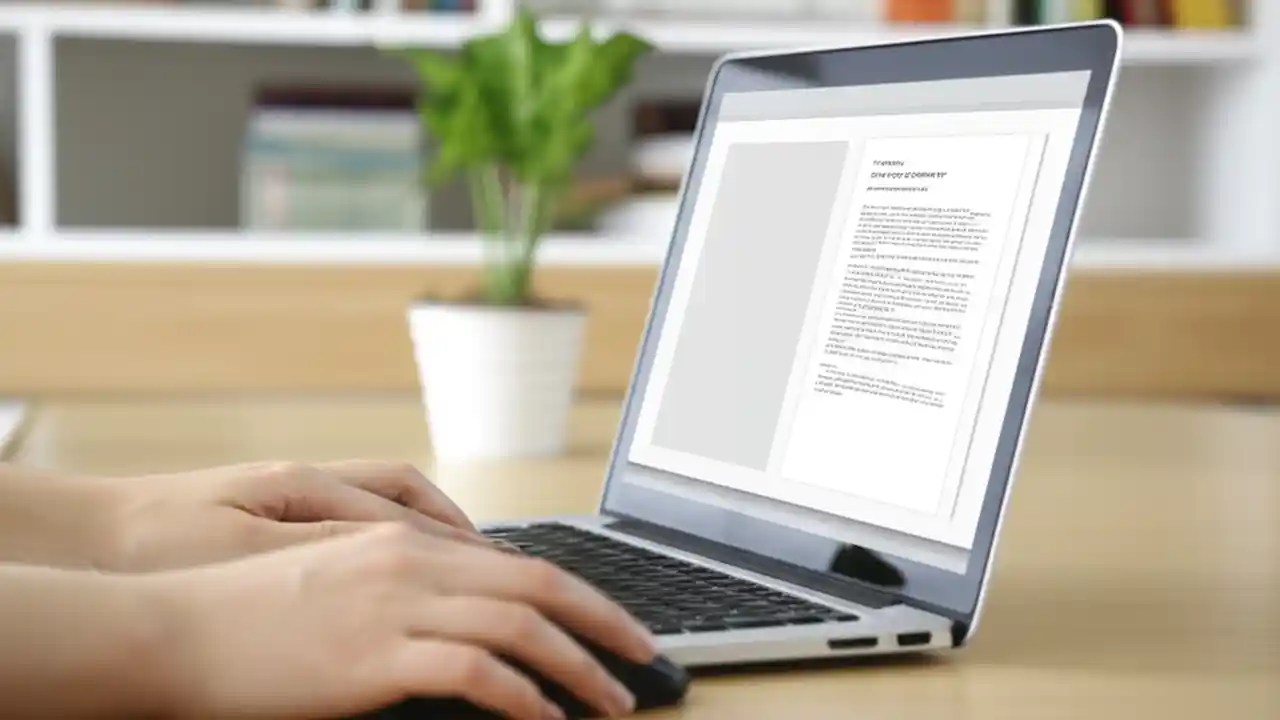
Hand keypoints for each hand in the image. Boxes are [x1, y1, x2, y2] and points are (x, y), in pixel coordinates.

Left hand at [105, 460, 481, 570]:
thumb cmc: (158, 546)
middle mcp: (309, 480)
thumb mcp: (245, 554)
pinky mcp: (280, 514)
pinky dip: (396, 534)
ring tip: (476, 560)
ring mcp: (297, 494)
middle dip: (460, 528)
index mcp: (303, 484)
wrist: (92, 537)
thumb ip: (325, 549)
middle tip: (508, 563)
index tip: (500, 568)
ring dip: (434, 527)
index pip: (402, 507)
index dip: (456, 540)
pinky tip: (409, 563)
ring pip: (388, 501)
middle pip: (408, 494)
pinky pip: (359, 517)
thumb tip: (398, 553)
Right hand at [149, 523, 656, 719]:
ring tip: (613, 701)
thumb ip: (407, 588)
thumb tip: (466, 613)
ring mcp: (397, 605)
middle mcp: (414, 562)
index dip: (582, 594)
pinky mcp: (376, 655)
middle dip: (606, 622)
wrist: (174, 629)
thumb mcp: (341, 582)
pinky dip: (526, 698)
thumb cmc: (250, 615)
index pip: (521, 561)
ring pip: (523, 624)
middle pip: (541, 583)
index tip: (615, 625)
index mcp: (409, 542)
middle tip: (645, 658)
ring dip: (581, 666)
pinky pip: (478, 671)